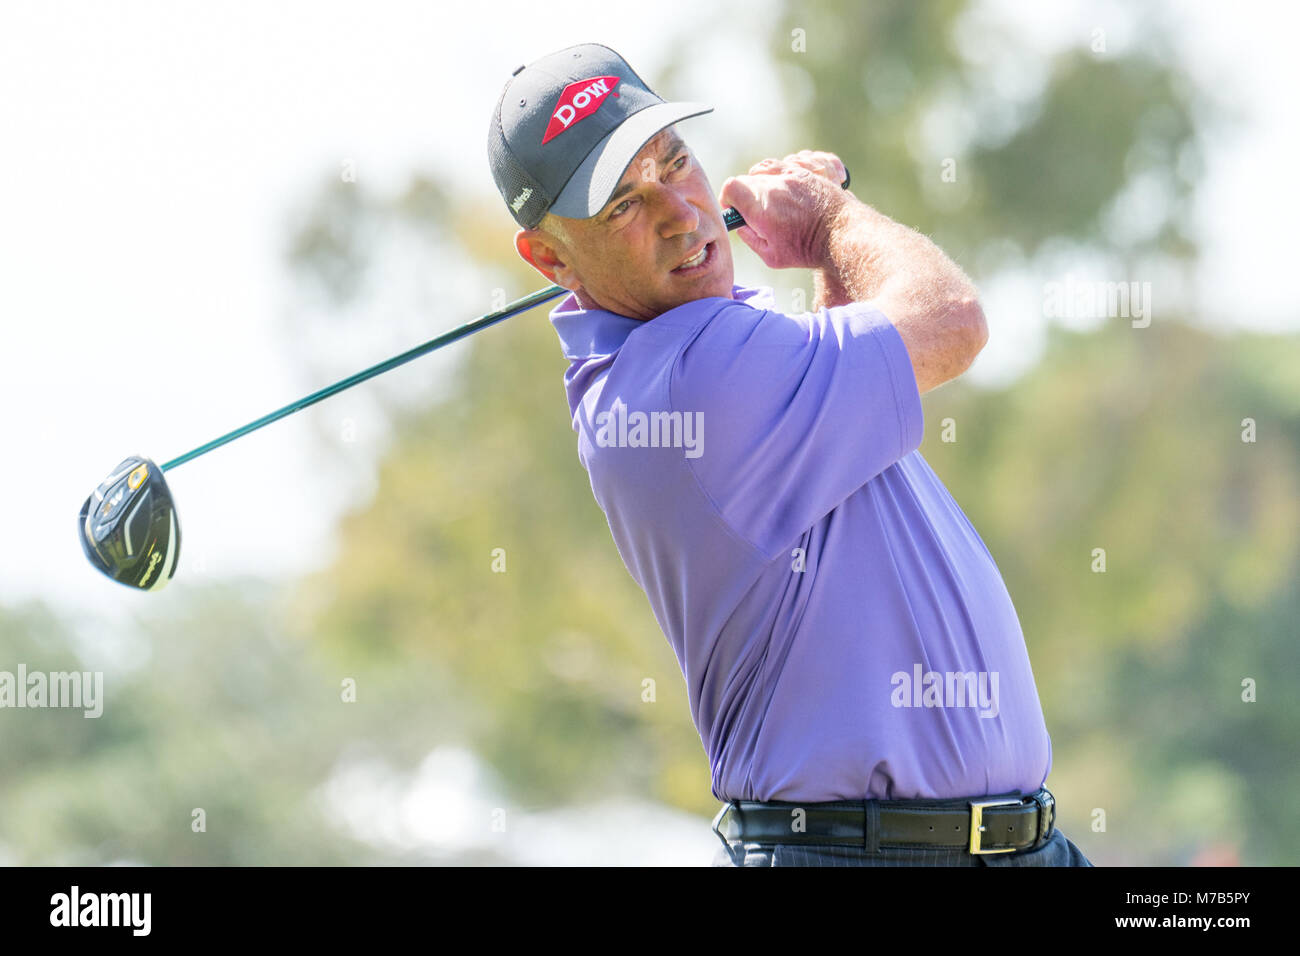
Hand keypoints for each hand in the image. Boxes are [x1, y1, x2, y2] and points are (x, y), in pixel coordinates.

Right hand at [718, 150, 850, 269]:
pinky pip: (784, 164)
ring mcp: (792, 174)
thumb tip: (742, 225)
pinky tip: (786, 189)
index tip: (735, 211)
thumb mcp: (772, 256)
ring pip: (764, 168)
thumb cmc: (807, 249)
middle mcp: (775, 184)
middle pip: (746, 178)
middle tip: (756, 212)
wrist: (843, 234)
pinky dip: (780, 174)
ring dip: (762, 181)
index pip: (730, 187)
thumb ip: (750, 239)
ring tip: (771, 199)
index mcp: (761, 206)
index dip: (728, 200)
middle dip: (746, 194)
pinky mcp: (806, 171)